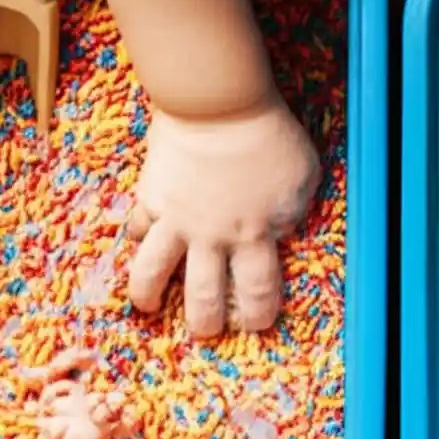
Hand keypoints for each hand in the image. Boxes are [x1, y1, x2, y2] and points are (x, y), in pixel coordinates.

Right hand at [127, 94, 319, 335]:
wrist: (219, 106)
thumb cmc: (270, 137)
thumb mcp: (302, 178)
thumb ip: (292, 211)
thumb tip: (281, 231)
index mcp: (255, 236)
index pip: (257, 290)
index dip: (256, 314)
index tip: (254, 324)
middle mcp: (212, 238)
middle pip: (204, 295)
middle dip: (203, 322)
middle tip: (203, 332)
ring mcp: (176, 219)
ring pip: (153, 271)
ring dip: (148, 294)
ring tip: (147, 306)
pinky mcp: (151, 196)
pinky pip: (137, 226)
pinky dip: (137, 237)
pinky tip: (137, 243)